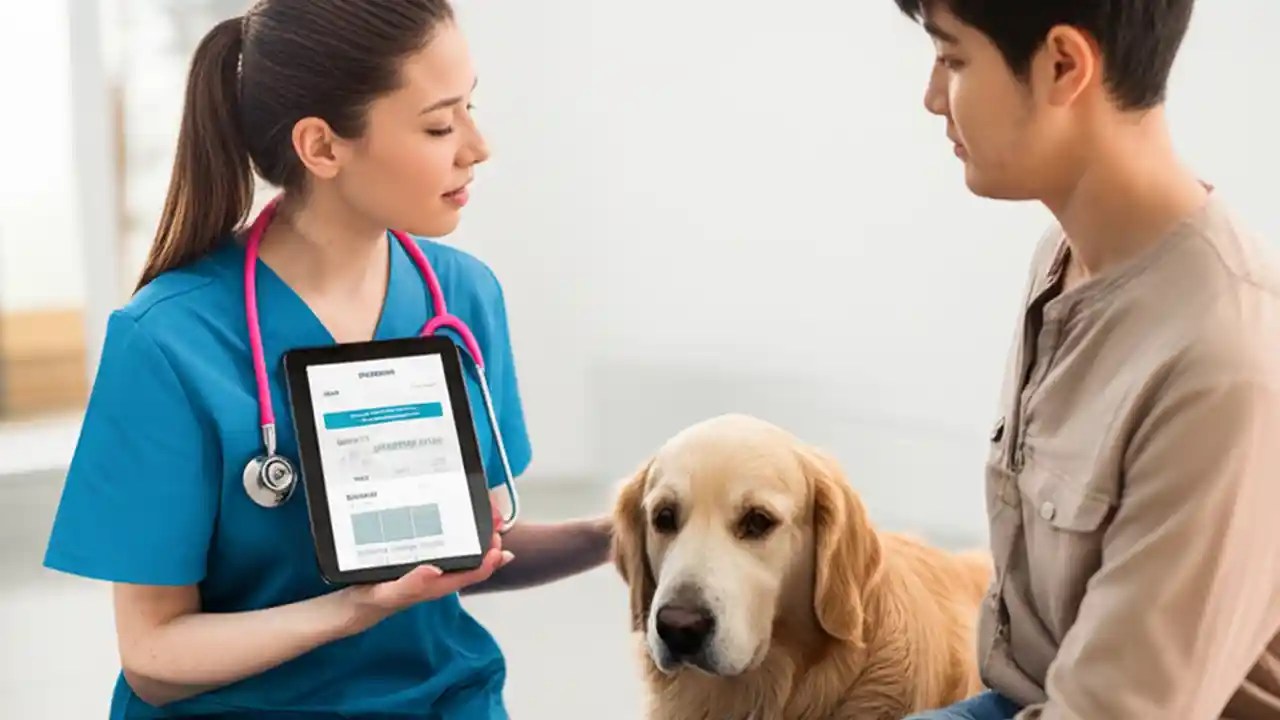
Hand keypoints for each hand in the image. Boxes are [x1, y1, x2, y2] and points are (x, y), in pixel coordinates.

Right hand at [340, 503, 512, 632]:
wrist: (349, 608)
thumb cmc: (368, 603)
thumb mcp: (385, 594)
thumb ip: (409, 585)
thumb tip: (435, 570)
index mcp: (433, 586)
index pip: (471, 574)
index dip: (490, 560)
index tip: (499, 541)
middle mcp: (435, 578)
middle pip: (471, 560)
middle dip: (487, 541)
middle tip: (497, 516)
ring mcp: (427, 571)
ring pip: (459, 553)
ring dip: (473, 535)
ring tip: (485, 515)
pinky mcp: (415, 563)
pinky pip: (442, 548)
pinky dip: (452, 535)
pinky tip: (453, 521)